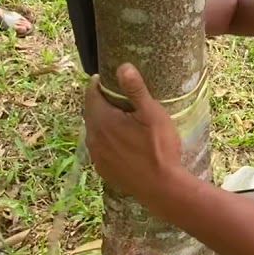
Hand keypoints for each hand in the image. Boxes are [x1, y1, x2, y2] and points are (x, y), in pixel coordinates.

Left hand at [83, 64, 185, 201]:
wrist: (162, 188)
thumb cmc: (159, 148)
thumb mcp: (151, 114)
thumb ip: (135, 89)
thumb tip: (123, 66)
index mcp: (102, 120)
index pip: (91, 93)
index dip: (99, 83)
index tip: (110, 78)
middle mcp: (93, 137)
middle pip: (92, 112)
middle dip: (102, 102)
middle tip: (121, 97)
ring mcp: (96, 156)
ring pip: (95, 130)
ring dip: (104, 122)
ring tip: (124, 119)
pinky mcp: (103, 169)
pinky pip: (100, 148)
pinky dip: (108, 140)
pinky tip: (124, 142)